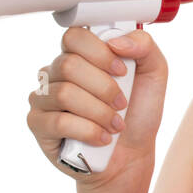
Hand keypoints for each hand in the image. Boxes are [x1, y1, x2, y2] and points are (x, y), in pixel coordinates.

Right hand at [26, 26, 166, 192]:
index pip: (75, 36)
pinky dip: (89, 131)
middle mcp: (57, 72)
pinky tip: (102, 138)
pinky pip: (59, 122)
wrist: (132, 155)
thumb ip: (144, 45)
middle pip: (69, 65)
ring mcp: (44, 97)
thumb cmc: (138, 113)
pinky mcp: (38, 124)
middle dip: (104, 88)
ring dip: (100, 113)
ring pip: (65, 94)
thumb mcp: (154, 74)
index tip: (122, 70)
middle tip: (121, 104)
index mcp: (80, 54)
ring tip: (115, 125)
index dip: (100, 53)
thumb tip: (116, 41)